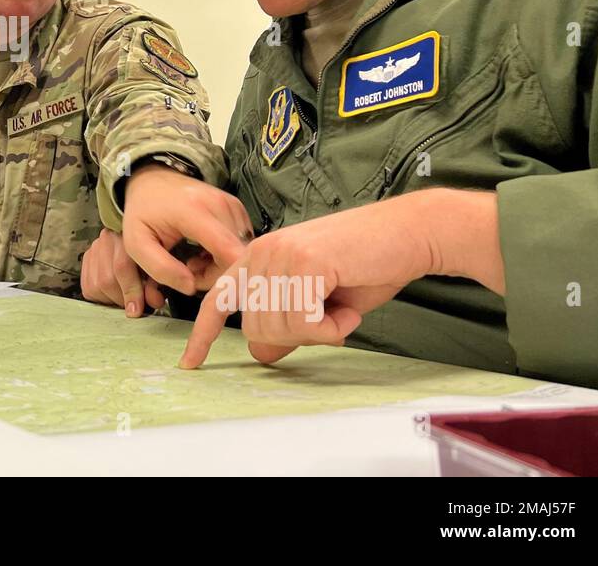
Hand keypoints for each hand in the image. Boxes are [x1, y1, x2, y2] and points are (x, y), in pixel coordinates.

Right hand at [80, 229, 164, 315]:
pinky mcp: (88, 258)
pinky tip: (114, 294)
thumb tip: (153, 301)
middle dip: (122, 299)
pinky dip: (101, 296)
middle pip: (107, 279)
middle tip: (135, 306)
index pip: (122, 266)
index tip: (137, 310)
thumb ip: (156, 284)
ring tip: (125, 299)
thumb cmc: (154, 256)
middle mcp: (109, 238)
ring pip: (95, 285)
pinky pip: (88, 287)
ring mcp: (96, 247)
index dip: (131, 292)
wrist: (143, 238)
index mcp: (129, 234)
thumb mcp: (159, 267)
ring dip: (111, 299)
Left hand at [121, 165, 254, 293]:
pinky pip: (242, 242)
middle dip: (216, 274)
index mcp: (194, 211)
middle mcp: (219, 204)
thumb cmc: (142, 213)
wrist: (152, 180)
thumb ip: (159, 268)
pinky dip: (226, 253)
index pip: (229, 252)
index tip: (198, 283)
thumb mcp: (136, 243)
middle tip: (190, 272)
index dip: (221, 278)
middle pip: (236, 256)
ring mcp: (231, 204)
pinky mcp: (237, 207)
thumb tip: (190, 287)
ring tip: (195, 260)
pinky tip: (205, 250)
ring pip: (241, 251)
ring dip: (220, 265)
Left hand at [180, 189, 501, 368]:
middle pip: (257, 329)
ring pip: (280, 328)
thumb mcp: (319, 302)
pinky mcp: (304, 262)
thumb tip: (259, 353)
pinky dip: (334, 328)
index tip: (190, 363)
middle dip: (297, 337)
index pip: (219, 299)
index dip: (203, 334)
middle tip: (330, 318)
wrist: (408, 234)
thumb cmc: (366, 267)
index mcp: (258, 258)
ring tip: (342, 306)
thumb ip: (287, 323)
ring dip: (320, 332)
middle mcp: (261, 252)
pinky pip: (307, 323)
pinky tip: (349, 308)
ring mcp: (280, 254)